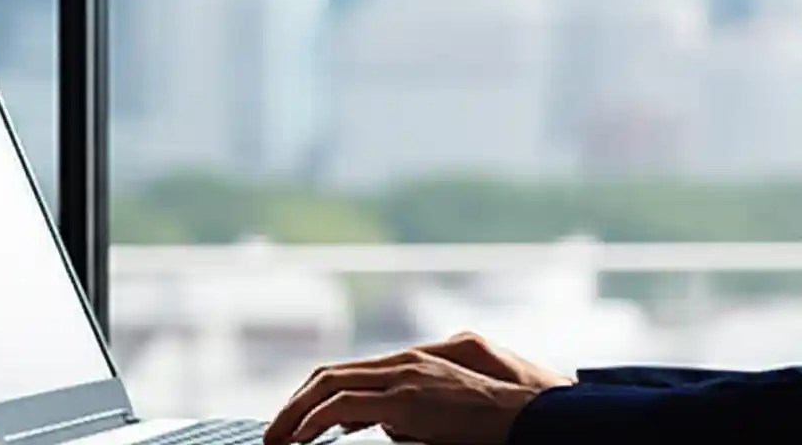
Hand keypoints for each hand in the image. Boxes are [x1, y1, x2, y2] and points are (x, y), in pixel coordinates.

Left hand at [264, 334, 568, 444]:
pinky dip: (317, 420)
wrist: (527, 416)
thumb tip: (386, 428)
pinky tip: (304, 438)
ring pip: (330, 383)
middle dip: (294, 403)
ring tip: (278, 439)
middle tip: (274, 433)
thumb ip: (410, 414)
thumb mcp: (441, 413)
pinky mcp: (408, 400)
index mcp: (410, 364)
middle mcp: (403, 363)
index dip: (313, 396)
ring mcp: (405, 377)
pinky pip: (348, 404)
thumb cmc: (491, 420)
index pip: (346, 373)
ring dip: (296, 412)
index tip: (293, 423)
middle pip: (329, 374)